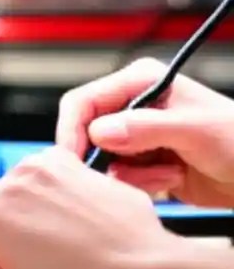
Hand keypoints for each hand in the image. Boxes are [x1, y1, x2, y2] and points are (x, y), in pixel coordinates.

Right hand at [56, 58, 233, 206]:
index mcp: (140, 82)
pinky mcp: (142, 162)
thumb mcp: (195, 130)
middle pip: (88, 134)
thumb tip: (101, 132)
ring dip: (131, 176)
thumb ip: (146, 128)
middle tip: (128, 175)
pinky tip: (170, 180)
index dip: (72, 130)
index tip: (72, 160)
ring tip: (167, 174)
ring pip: (103, 161)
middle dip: (107, 159)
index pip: (83, 102)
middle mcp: (133, 106)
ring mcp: (137, 136)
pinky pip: (120, 178)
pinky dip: (141, 185)